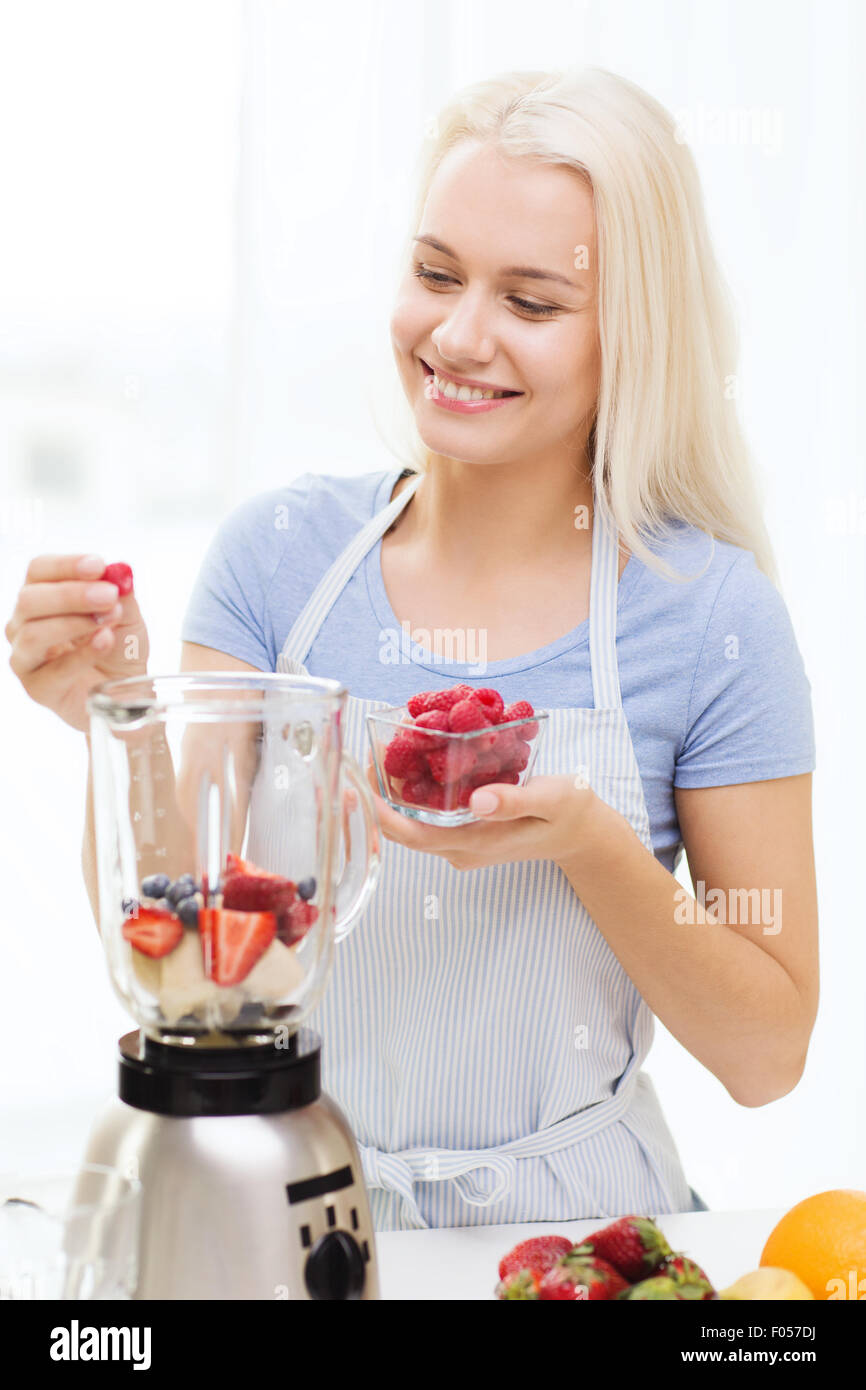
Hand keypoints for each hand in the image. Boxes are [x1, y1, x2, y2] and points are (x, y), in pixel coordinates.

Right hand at [5, 553, 149, 732]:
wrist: (126, 691)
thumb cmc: (119, 648)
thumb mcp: (128, 615)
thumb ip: (122, 593)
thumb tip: (120, 571)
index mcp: (43, 596)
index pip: (39, 570)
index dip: (66, 565)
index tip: (98, 565)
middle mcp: (25, 623)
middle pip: (30, 599)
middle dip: (72, 595)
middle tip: (109, 595)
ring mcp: (26, 656)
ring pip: (34, 633)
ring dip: (76, 623)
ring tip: (109, 621)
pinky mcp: (37, 688)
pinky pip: (53, 670)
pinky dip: (82, 654)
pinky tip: (105, 642)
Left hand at [363, 756, 599, 871]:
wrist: (582, 834)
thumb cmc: (570, 813)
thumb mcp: (553, 799)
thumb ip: (516, 801)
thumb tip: (477, 801)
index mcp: (475, 842)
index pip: (409, 833)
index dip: (378, 807)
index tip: (362, 772)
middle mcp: (459, 849)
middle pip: (400, 827)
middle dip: (378, 792)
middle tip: (370, 748)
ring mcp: (459, 844)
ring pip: (411, 820)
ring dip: (394, 789)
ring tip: (388, 747)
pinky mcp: (463, 834)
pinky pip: (427, 815)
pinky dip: (414, 789)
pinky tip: (414, 759)